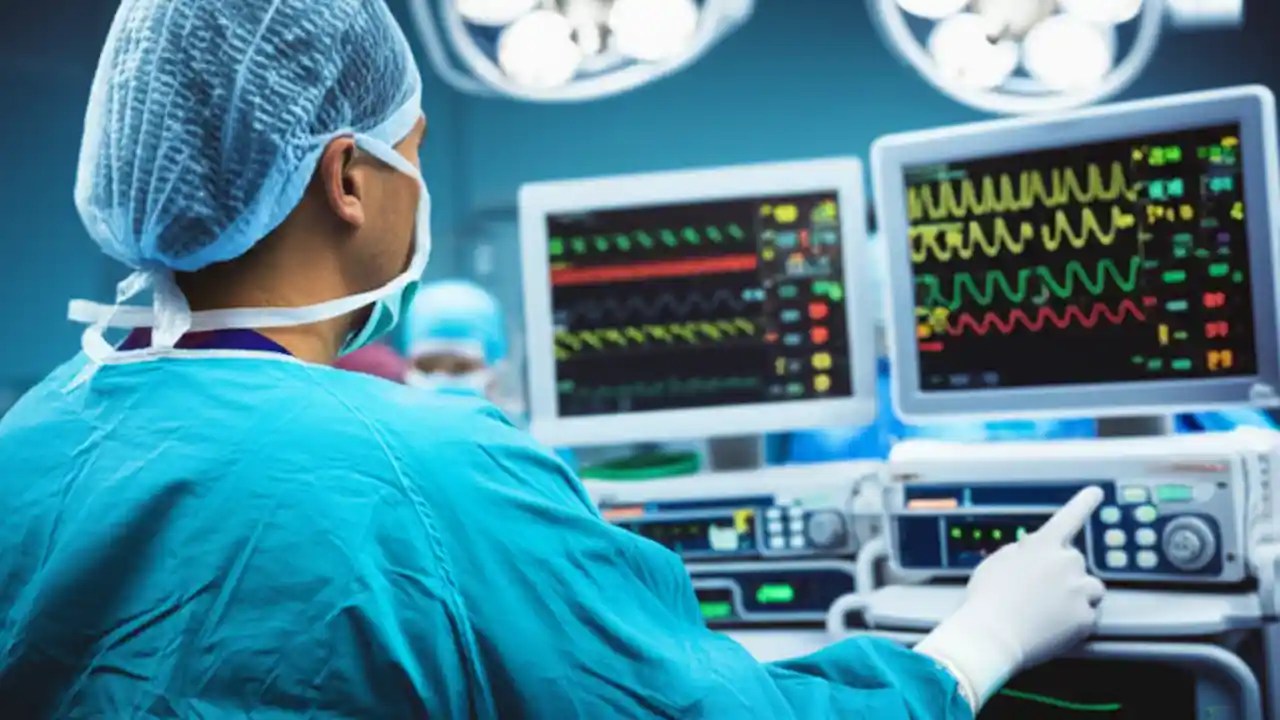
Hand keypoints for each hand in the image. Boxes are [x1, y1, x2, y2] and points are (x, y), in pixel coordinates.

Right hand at [916, 487, 1106, 708]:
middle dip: (1065, 573)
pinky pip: (1089, 616)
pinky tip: (1053, 627)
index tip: (1096, 492)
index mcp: (1042, 545)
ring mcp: (1079, 590)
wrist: (991, 636)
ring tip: (1050, 612)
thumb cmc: (987, 600)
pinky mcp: (1086, 618)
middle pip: (1076, 562)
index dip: (1084, 502)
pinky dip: (1076, 622)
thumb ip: (1021, 551)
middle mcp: (1066, 562)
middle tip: (1042, 593)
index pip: (1068, 517)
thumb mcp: (996, 562)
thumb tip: (1031, 550)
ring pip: (1090, 589)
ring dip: (1077, 595)